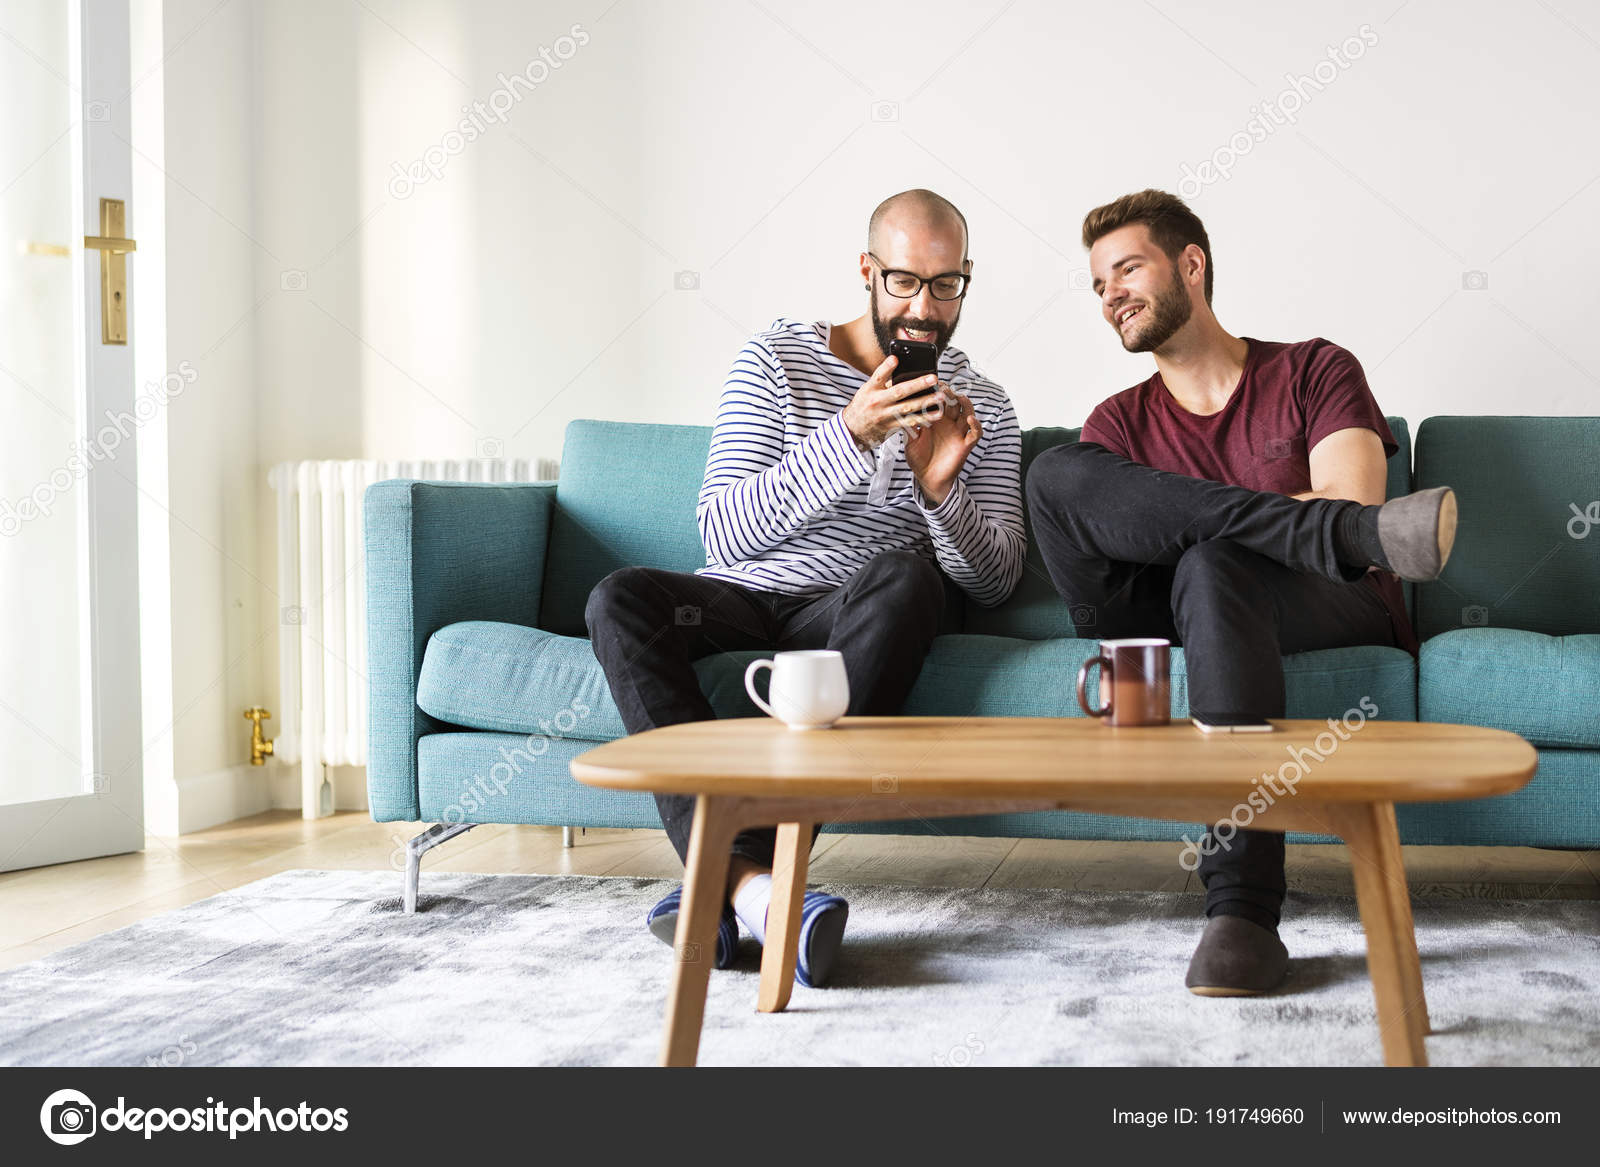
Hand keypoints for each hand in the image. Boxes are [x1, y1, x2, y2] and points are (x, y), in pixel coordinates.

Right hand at [841, 355, 942, 447]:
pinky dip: (923, 418)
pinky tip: (935, 414)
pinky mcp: (891, 427)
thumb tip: (904, 372)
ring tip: (940, 397)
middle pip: (899, 392)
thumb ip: (884, 382)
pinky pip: (910, 422)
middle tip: (933, 378)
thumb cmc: (863, 405)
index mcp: (870, 390)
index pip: (878, 376)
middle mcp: (877, 402)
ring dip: (925, 402)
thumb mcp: (867, 390)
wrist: (853, 430)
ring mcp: (885, 416)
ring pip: (908, 408)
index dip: (886, 367)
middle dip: (918, 384)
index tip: (895, 358)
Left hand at [904, 392, 980, 506]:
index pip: (939, 400)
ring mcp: (958, 432)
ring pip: (967, 412)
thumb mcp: (910, 441)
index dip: (938, 391)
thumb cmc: (918, 458)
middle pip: (953, 402)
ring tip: (959, 398)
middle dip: (950, 394)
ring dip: (965, 404)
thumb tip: (899, 410)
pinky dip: (976, 425)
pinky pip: (976, 433)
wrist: (927, 478)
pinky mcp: (966, 444)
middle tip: (943, 388)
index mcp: (935, 420)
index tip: (932, 383)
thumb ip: (908, 426)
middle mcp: (949, 423)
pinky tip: (970, 419)